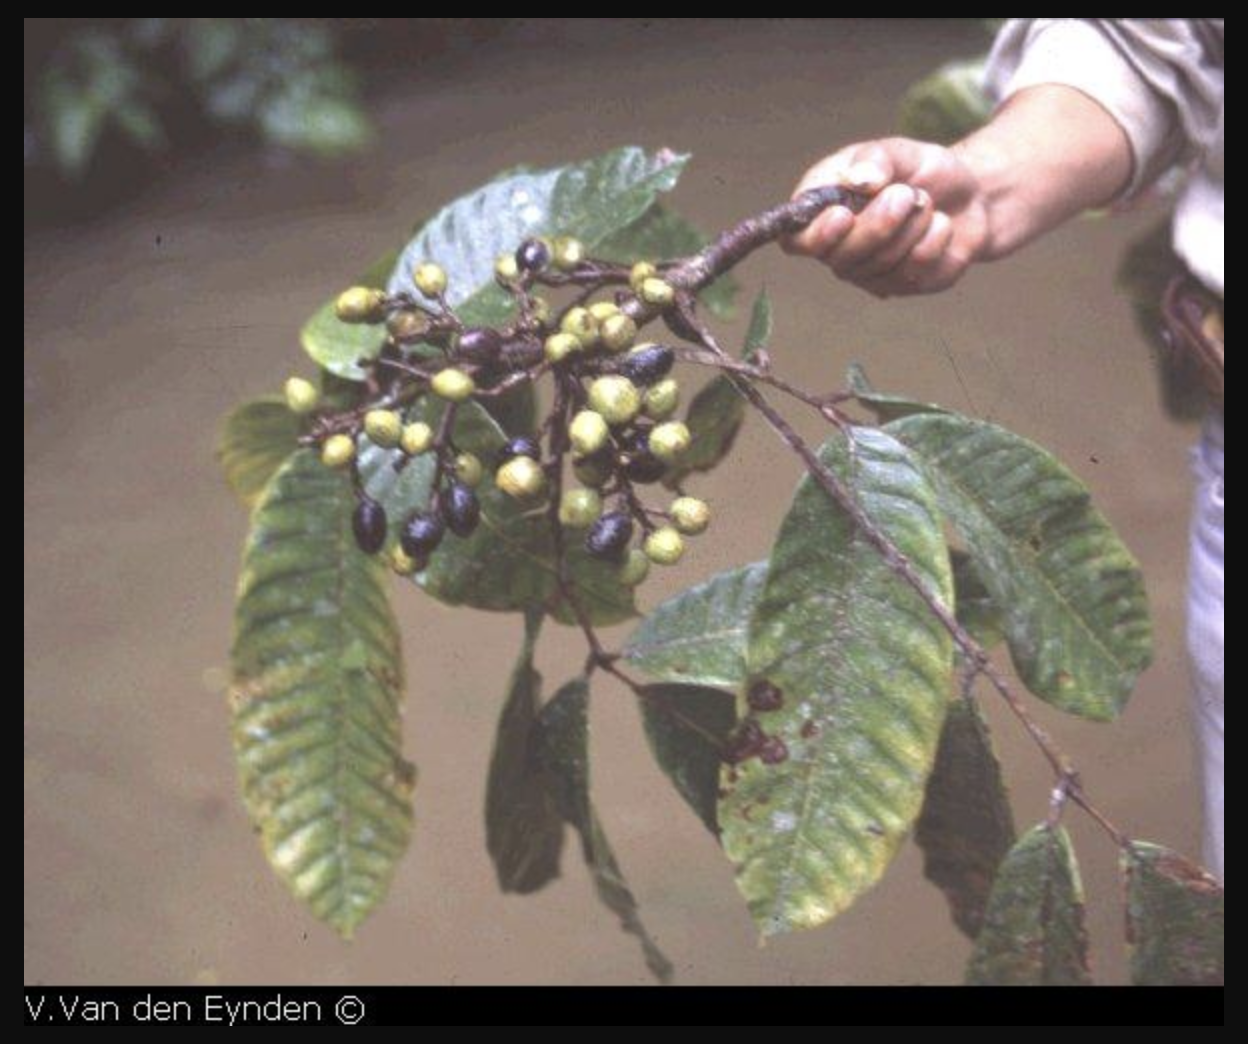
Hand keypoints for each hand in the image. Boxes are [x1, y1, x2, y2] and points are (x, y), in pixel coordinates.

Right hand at [783, 137, 990, 296]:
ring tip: (925, 202)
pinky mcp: (905, 285)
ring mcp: (871, 274)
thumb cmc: (917, 171)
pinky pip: (915, 271)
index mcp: (822, 214)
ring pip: (882, 265)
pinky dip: (935, 239)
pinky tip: (940, 225)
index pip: (797, 241)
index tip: (843, 215)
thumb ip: (875, 159)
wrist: (967, 193)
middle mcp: (839, 251)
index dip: (816, 236)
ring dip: (913, 225)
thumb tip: (859, 180)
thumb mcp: (897, 151)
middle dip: (879, 224)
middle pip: (842, 258)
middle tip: (907, 193)